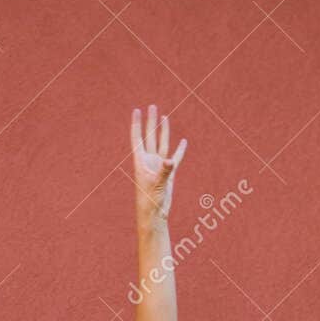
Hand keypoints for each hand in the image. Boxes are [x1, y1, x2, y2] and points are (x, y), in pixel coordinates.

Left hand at [131, 103, 186, 218]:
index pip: (138, 138)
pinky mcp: (169, 174)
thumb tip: (170, 161)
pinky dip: (180, 151)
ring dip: (163, 131)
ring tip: (164, 117)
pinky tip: (183, 142)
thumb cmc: (150, 201)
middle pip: (150, 136)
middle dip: (151, 122)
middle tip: (152, 106)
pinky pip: (175, 159)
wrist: (154, 214)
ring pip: (162, 144)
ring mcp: (159, 166)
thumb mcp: (156, 185)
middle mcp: (149, 161)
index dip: (136, 124)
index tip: (137, 110)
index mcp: (141, 162)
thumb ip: (164, 171)